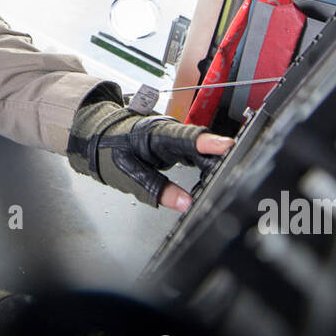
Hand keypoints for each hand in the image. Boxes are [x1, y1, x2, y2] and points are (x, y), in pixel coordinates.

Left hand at [68, 101, 236, 209]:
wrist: (97, 136)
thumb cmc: (108, 151)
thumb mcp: (127, 175)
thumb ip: (156, 189)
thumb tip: (186, 203)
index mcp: (154, 134)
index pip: (186, 138)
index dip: (209, 143)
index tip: (229, 146)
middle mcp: (169, 132)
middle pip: (200, 145)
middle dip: (220, 158)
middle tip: (237, 174)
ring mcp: (174, 137)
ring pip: (201, 150)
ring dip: (215, 163)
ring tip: (230, 178)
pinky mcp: (177, 145)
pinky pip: (196, 155)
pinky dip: (206, 166)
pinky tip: (214, 178)